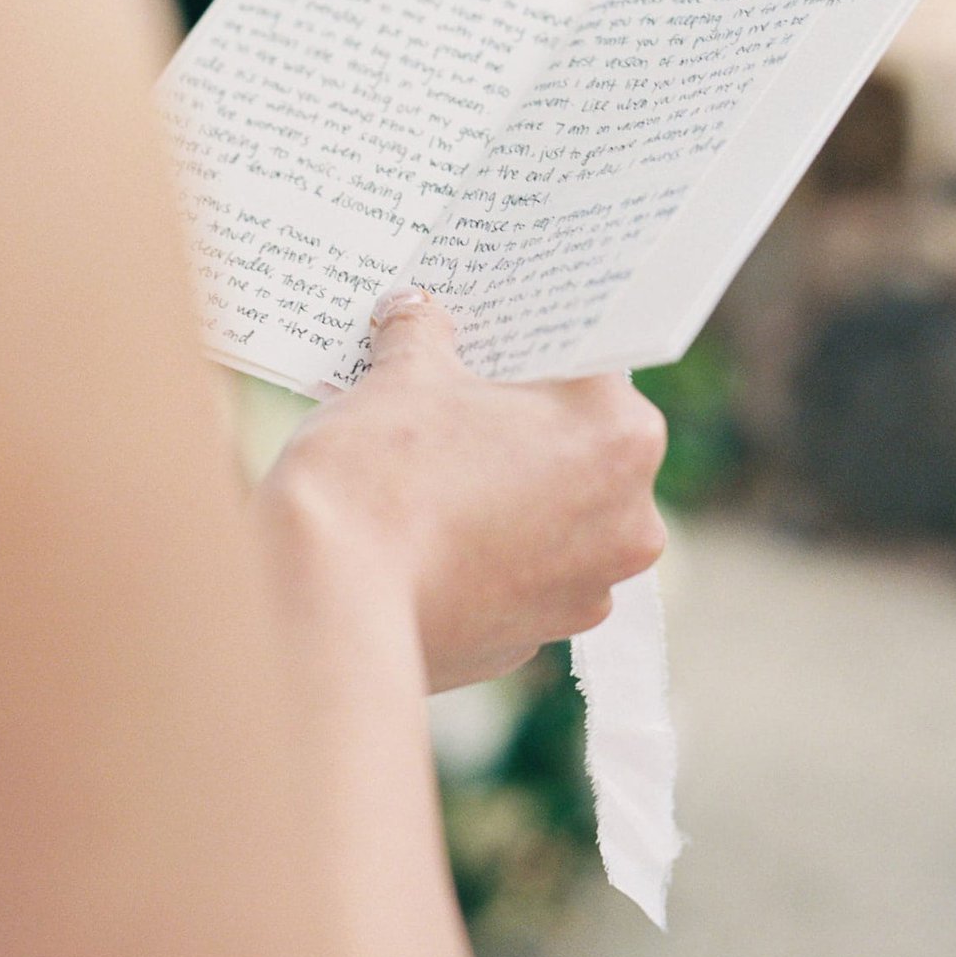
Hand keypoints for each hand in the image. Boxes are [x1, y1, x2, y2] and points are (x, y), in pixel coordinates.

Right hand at [256, 289, 667, 691]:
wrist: (328, 602)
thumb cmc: (383, 474)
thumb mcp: (402, 374)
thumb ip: (422, 334)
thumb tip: (414, 312)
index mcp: (620, 437)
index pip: (592, 368)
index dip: (536, 350)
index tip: (493, 344)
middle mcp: (627, 522)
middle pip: (579, 447)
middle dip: (522, 424)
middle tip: (455, 399)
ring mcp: (582, 593)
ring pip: (551, 518)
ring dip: (505, 493)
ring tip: (432, 467)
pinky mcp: (529, 643)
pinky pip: (514, 577)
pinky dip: (480, 555)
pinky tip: (425, 533)